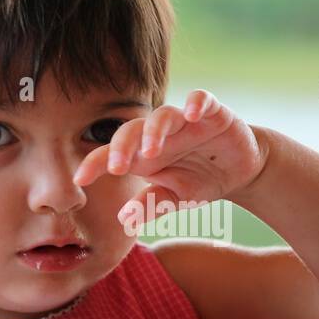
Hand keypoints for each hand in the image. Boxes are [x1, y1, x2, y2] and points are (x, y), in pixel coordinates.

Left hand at [72, 89, 266, 226]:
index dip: (94, 164)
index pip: (112, 155)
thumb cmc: (200, 180)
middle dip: (121, 146)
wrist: (240, 168)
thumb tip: (125, 219)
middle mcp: (160, 134)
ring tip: (152, 151)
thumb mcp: (176, 199)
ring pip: (162, 115)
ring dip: (154, 130)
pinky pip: (201, 99)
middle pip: (132, 130)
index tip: (79, 180)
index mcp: (144, 156)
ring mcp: (185, 121)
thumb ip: (152, 204)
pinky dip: (196, 102)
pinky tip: (192, 114)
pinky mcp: (212, 112)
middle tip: (116, 167)